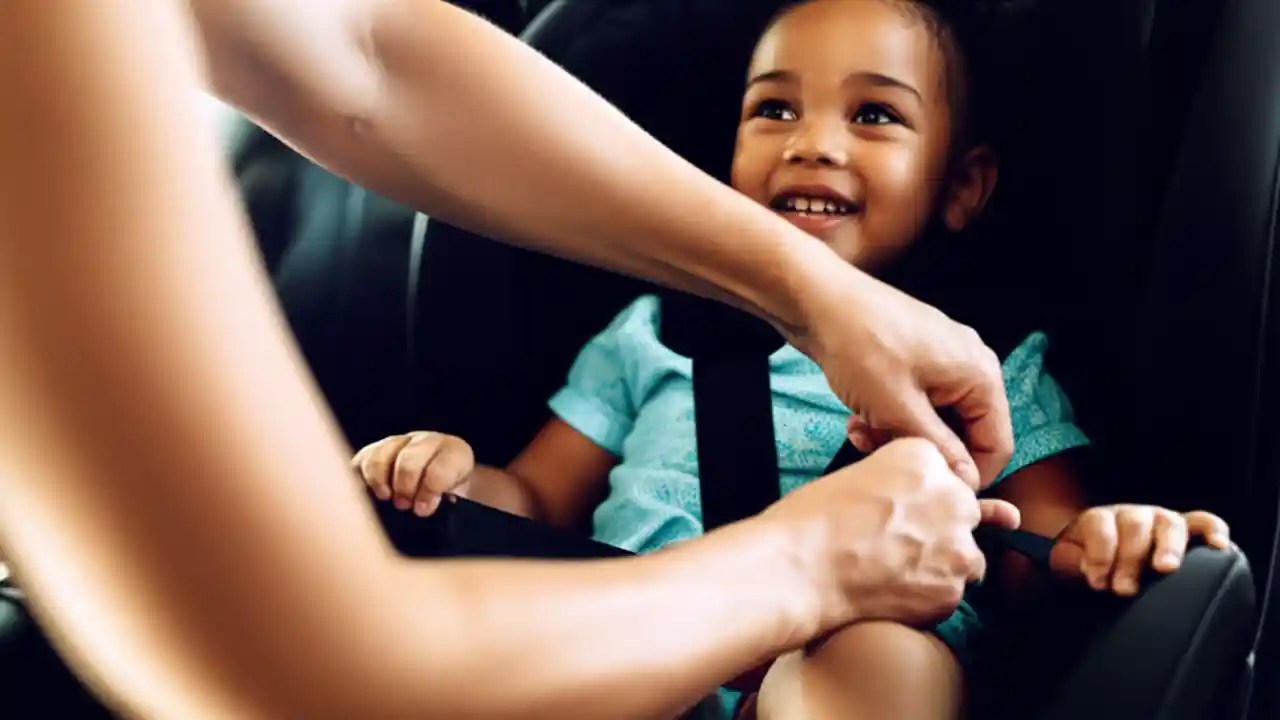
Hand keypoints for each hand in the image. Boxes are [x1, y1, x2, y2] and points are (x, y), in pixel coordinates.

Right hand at [350, 431, 475, 516]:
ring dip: (379, 482)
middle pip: (408, 459)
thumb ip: (447, 504)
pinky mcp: (373, 452)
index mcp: (454, 453)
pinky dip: (359, 480)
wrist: (443, 488)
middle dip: (405, 486)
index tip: (424, 509)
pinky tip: (365, 496)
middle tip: (404, 506)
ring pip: (380, 457)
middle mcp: (425, 442)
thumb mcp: (459, 501)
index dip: (430, 490)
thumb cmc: (450, 498)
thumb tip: (422, 509)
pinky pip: (360, 461)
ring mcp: (397, 444)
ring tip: (385, 499)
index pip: (440, 467)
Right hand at [760, 438, 1021, 635]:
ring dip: (943, 563)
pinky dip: (930, 596)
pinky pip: (952, 593)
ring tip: (898, 571)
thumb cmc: (812, 520)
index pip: (945, 475)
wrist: (798, 569)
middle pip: (966, 513)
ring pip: (967, 557)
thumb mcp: (857, 476)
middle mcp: (953, 497)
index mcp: (925, 458)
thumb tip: (926, 506)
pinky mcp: (951, 590)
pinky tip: (894, 592)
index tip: (898, 513)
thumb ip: (899, 483)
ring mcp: (958, 546)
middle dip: (943, 527)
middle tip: (899, 543)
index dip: (923, 498)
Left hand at [794, 270, 1012, 489]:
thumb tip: (967, 482)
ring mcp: (942, 359)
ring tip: (863, 435)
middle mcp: (970, 365)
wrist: (819, 301)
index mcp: (980, 376)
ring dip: (899, 436)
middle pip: (963, 434)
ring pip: (933, 421)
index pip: (996, 446)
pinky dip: (890, 416)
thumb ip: (940, 448)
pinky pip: (914, 402)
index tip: (930, 488)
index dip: (967, 476)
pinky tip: (857, 420)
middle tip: (884, 456)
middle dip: (923, 452)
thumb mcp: (900, 409)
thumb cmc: (862, 347)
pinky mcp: (914, 358)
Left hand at [1050, 505, 1231, 595]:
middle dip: (1129, 557)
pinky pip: (1204, 522)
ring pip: (1169, 523)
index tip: (1096, 581)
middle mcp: (1132, 515)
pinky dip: (1213, 530)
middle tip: (1124, 588)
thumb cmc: (1089, 562)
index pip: (1099, 524)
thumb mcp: (1070, 562)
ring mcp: (1160, 520)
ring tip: (1165, 568)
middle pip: (1134, 523)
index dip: (1097, 552)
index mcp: (1100, 519)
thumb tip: (1081, 567)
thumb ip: (1070, 562)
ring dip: (1168, 546)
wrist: (1106, 556)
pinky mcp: (1185, 531)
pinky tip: (1218, 546)